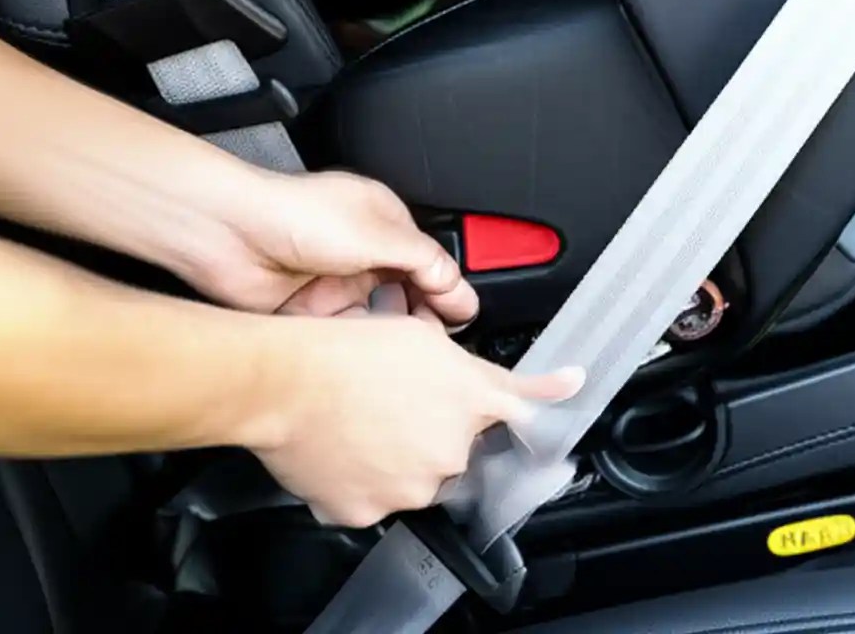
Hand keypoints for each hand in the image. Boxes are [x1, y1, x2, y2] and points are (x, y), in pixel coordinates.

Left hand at [180, 171, 476, 325]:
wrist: (226, 234)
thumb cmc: (292, 214)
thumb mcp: (379, 233)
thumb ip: (424, 260)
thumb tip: (457, 285)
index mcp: (382, 222)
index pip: (428, 261)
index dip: (446, 289)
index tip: (461, 317)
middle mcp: (359, 251)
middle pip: (405, 292)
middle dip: (423, 317)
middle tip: (438, 342)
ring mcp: (333, 281)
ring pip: (375, 317)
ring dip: (389, 334)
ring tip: (406, 352)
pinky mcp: (309, 310)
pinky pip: (343, 334)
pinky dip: (356, 345)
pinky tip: (367, 354)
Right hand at [246, 316, 583, 527]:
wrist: (283, 380)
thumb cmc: (350, 351)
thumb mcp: (435, 342)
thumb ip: (504, 376)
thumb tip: (571, 381)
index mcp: (471, 411)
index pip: (514, 421)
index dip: (508, 418)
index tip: (524, 426)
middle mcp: (446, 458)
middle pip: (452, 451)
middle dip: (432, 429)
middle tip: (395, 400)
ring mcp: (405, 490)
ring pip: (410, 477)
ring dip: (396, 455)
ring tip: (361, 419)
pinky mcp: (362, 511)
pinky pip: (369, 498)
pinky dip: (359, 478)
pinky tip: (342, 444)